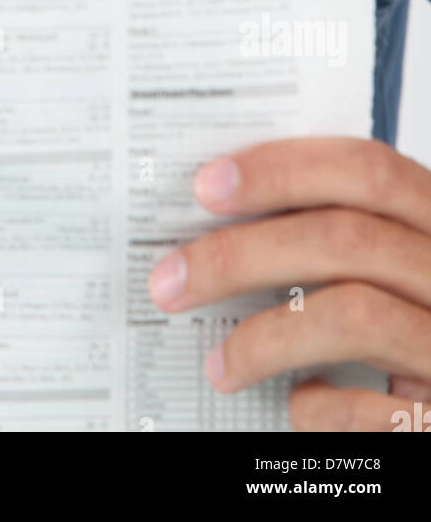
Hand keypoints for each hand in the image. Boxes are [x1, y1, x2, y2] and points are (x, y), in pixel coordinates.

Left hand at [147, 137, 430, 430]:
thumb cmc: (413, 319)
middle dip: (242, 254)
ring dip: (265, 339)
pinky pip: (371, 406)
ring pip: (353, 316)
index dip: (284, 170)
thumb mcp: (390, 260)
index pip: (368, 170)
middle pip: (344, 239)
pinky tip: (298, 405)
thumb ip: (335, 231)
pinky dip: (320, 406)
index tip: (208, 186)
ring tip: (218, 364)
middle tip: (171, 279)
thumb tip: (220, 211)